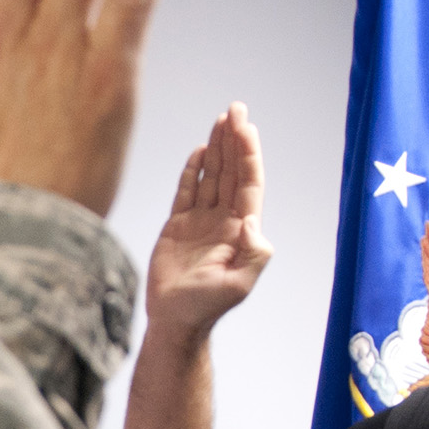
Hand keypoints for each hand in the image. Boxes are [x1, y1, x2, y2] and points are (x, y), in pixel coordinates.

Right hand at [145, 103, 270, 340]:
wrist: (175, 320)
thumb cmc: (207, 307)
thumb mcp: (239, 284)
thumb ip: (252, 253)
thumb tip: (250, 219)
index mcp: (240, 230)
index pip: (246, 182)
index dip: (247, 153)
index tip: (244, 126)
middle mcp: (223, 220)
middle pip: (231, 172)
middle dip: (234, 140)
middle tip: (234, 108)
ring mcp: (200, 222)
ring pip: (211, 176)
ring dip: (217, 148)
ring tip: (221, 120)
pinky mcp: (178, 226)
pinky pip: (187, 190)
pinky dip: (194, 169)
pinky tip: (200, 151)